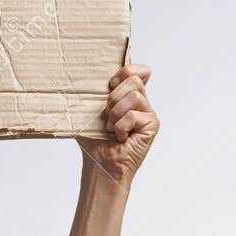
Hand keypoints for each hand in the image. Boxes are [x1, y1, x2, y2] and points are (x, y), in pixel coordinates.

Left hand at [78, 63, 157, 184]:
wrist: (100, 164)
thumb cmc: (94, 141)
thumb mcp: (89, 111)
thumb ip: (95, 93)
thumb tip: (83, 74)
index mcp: (128, 95)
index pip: (139, 71)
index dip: (126, 71)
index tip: (111, 85)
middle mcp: (141, 102)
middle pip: (134, 80)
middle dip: (113, 98)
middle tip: (107, 116)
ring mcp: (148, 113)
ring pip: (134, 96)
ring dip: (115, 114)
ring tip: (112, 129)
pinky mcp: (152, 125)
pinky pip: (133, 115)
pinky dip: (121, 127)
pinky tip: (121, 138)